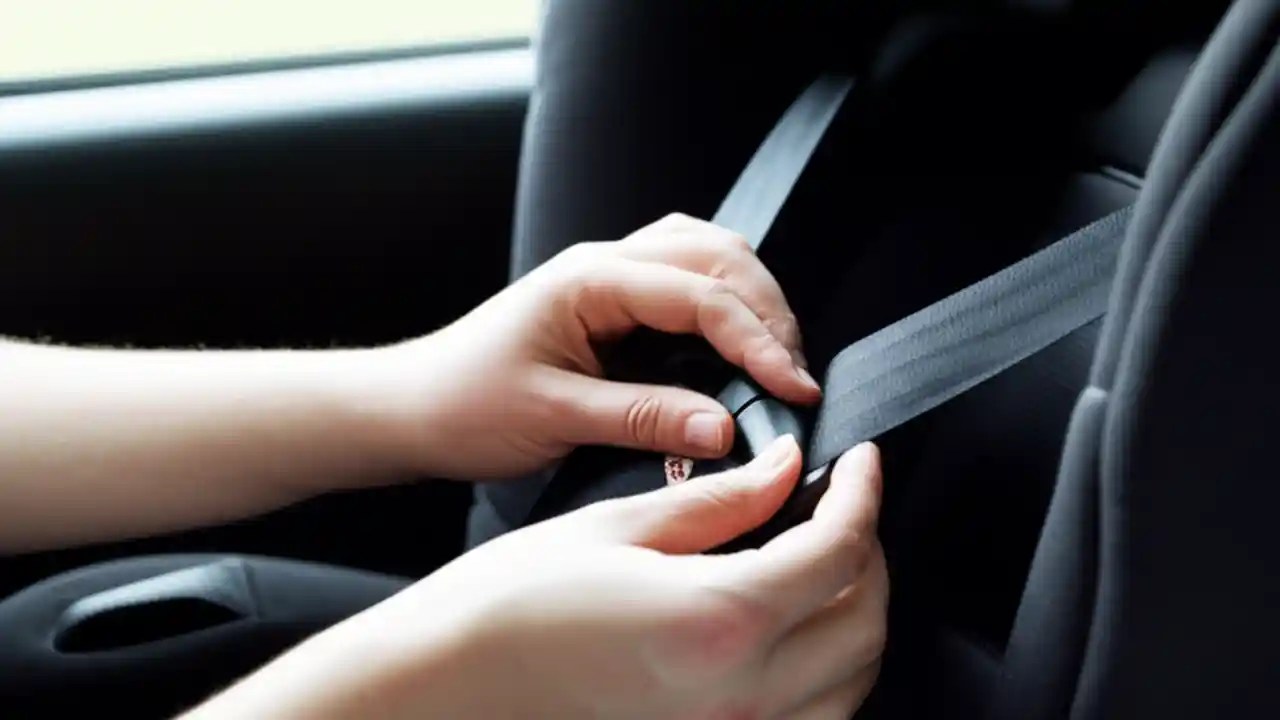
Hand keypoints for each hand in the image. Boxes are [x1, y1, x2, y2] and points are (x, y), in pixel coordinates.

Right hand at [191, 439, 886, 719]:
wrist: (447, 687)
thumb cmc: (509, 604)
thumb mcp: (617, 528)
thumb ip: (720, 502)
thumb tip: (786, 471)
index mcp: (719, 619)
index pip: (839, 551)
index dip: (862, 494)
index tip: (860, 462)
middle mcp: (741, 694)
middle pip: (865, 623)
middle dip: (869, 553)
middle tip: (841, 507)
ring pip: (851, 684)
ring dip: (854, 618)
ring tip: (820, 567)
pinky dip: (824, 676)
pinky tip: (791, 636)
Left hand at [374, 213, 820, 478]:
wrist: (412, 407)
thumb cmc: (465, 406)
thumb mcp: (554, 418)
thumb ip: (642, 418)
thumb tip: (724, 429)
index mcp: (590, 281)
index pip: (700, 295)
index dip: (758, 341)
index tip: (795, 388)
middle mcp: (605, 264)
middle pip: (718, 256)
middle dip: (768, 312)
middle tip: (795, 377)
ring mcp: (609, 277)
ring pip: (708, 255)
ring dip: (752, 298)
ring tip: (778, 358)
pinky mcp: (612, 302)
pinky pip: (685, 279)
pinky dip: (725, 303)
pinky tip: (738, 342)